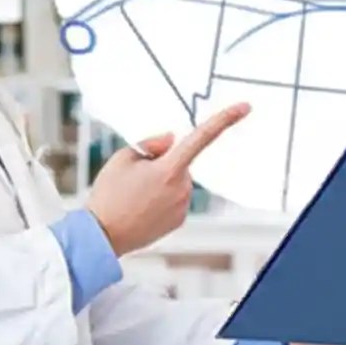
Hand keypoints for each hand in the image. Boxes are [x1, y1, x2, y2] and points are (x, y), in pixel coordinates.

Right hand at [85, 102, 249, 255]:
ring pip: (177, 182)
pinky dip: (162, 199)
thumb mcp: (123, 158)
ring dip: (162, 183)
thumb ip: (151, 143)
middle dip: (163, 164)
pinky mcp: (179, 221)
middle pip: (180, 163)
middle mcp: (183, 188)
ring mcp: (183, 207)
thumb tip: (171, 139)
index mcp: (170, 169)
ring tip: (134, 196)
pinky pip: (175, 199)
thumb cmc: (109, 196)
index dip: (225, 120)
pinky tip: (141, 208)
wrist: (101, 237)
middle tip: (135, 179)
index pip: (202, 137)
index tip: (244, 107)